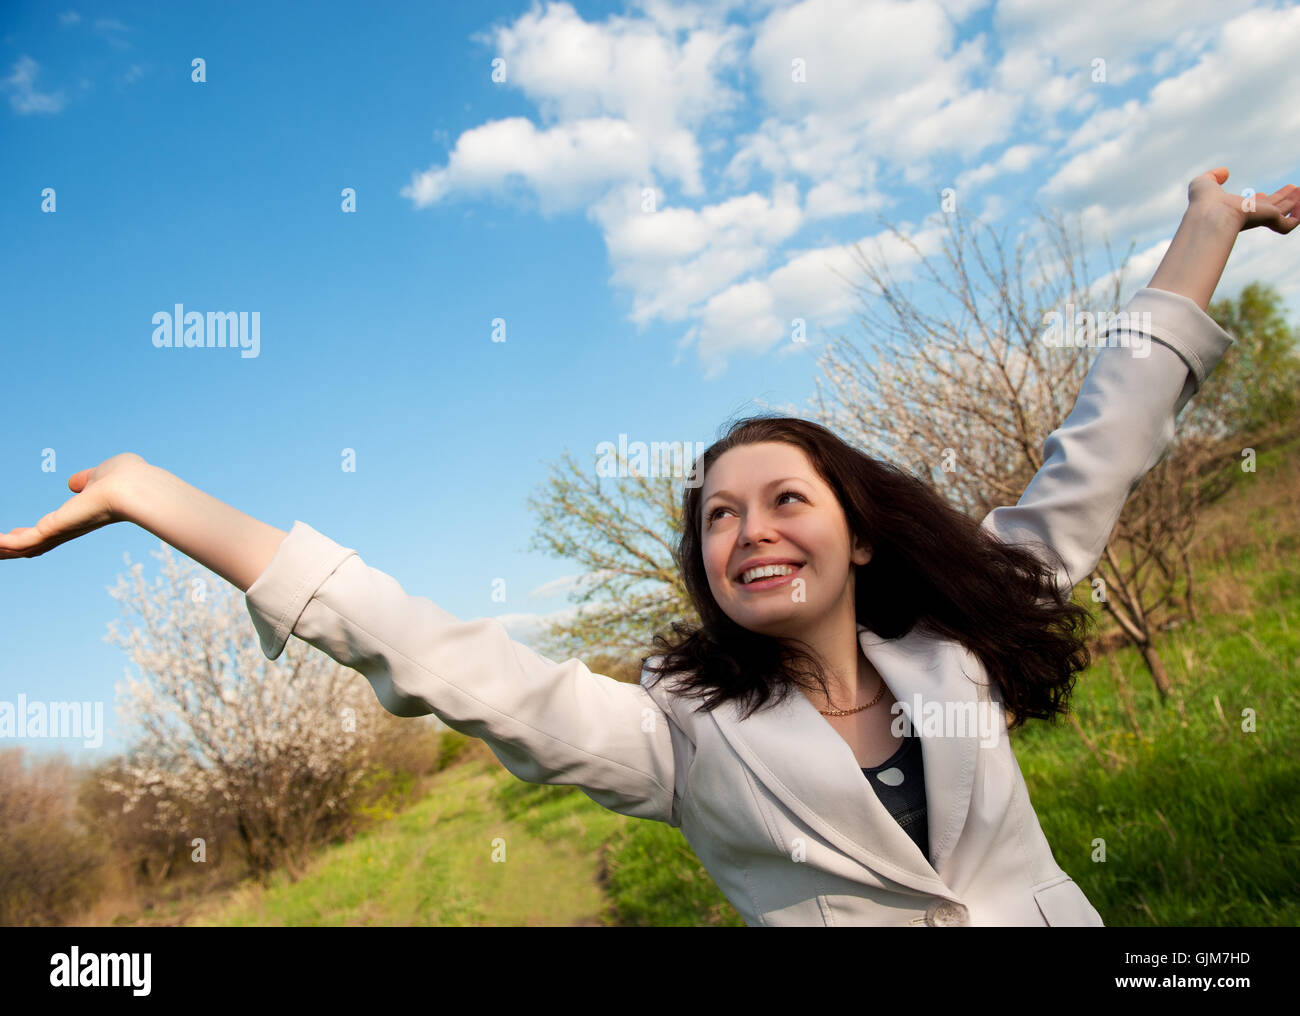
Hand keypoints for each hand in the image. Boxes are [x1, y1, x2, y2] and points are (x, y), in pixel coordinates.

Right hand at [0, 452, 148, 559]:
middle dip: (10, 547)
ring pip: (22, 548)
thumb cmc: (127, 477)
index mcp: (78, 517)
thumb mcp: (100, 475)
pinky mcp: (52, 530)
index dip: (30, 534)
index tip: (14, 533)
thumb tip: (76, 483)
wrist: (134, 486)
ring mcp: (60, 532)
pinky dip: (1, 545)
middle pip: (33, 546)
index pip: (49, 531)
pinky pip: (18, 543)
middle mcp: (68, 529)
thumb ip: (86, 479)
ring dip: (1, 549)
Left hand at [1188, 167, 1296, 233]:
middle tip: (1292, 188)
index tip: (1262, 194)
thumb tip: (1224, 172)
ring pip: (1283, 213)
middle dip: (1281, 198)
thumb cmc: (1204, 202)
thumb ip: (1213, 176)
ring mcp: (1261, 219)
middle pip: (1270, 208)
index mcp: (1235, 210)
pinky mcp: (1271, 221)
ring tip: (1299, 190)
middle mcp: (1250, 216)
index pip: (1249, 207)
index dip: (1257, 201)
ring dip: (1293, 202)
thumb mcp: (1204, 183)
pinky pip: (1291, 223)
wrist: (1211, 214)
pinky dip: (1299, 214)